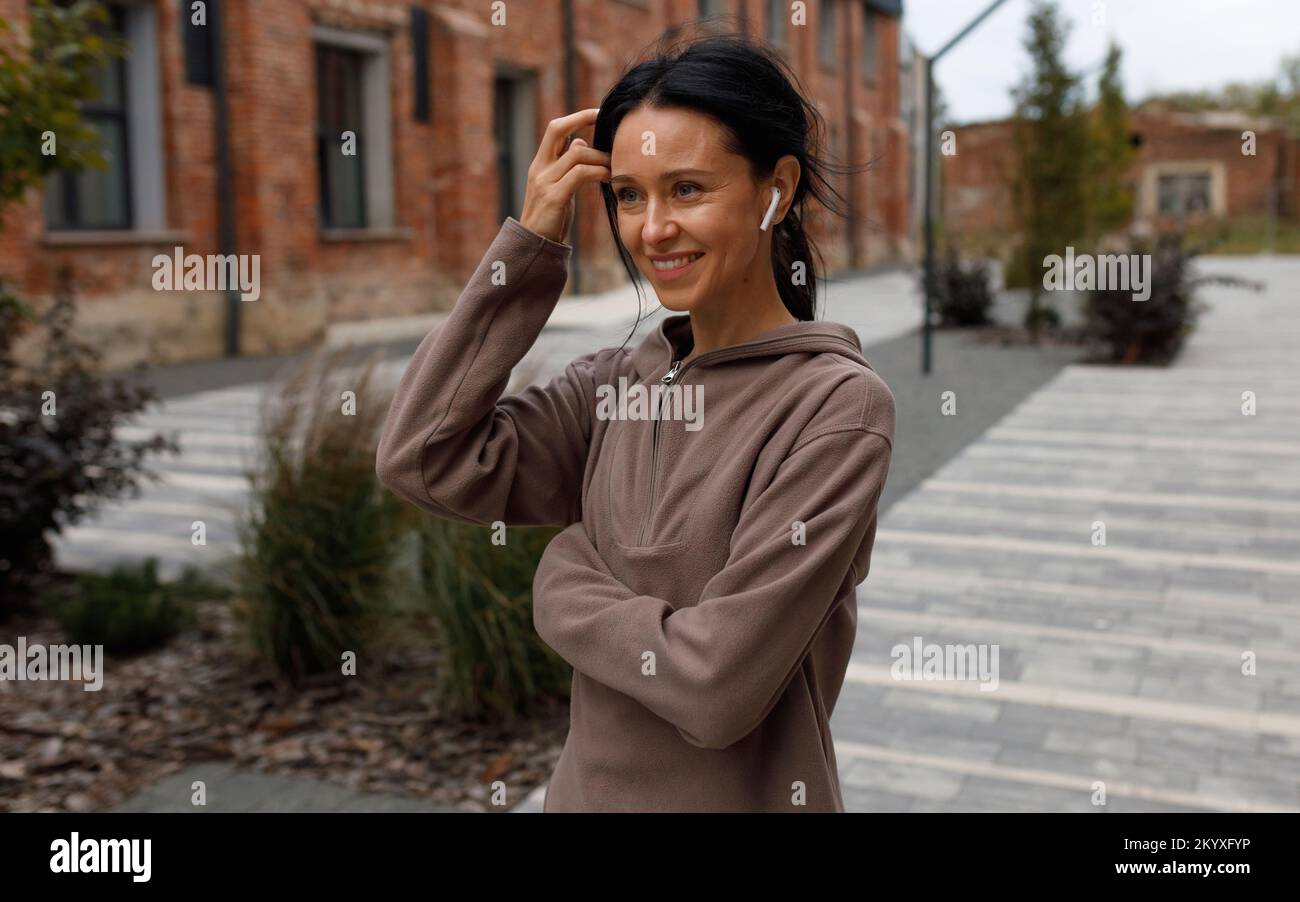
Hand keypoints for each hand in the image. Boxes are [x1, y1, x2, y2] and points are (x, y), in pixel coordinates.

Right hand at [518, 108, 610, 244]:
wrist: (535, 245)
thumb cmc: (550, 217)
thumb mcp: (557, 186)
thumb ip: (566, 164)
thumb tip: (579, 141)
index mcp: (540, 164)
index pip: (555, 129)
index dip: (576, 117)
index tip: (598, 112)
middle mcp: (539, 168)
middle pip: (557, 129)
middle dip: (583, 118)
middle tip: (607, 122)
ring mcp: (545, 182)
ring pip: (577, 154)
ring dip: (601, 157)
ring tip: (615, 165)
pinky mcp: (554, 197)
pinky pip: (580, 175)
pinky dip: (599, 172)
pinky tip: (609, 178)